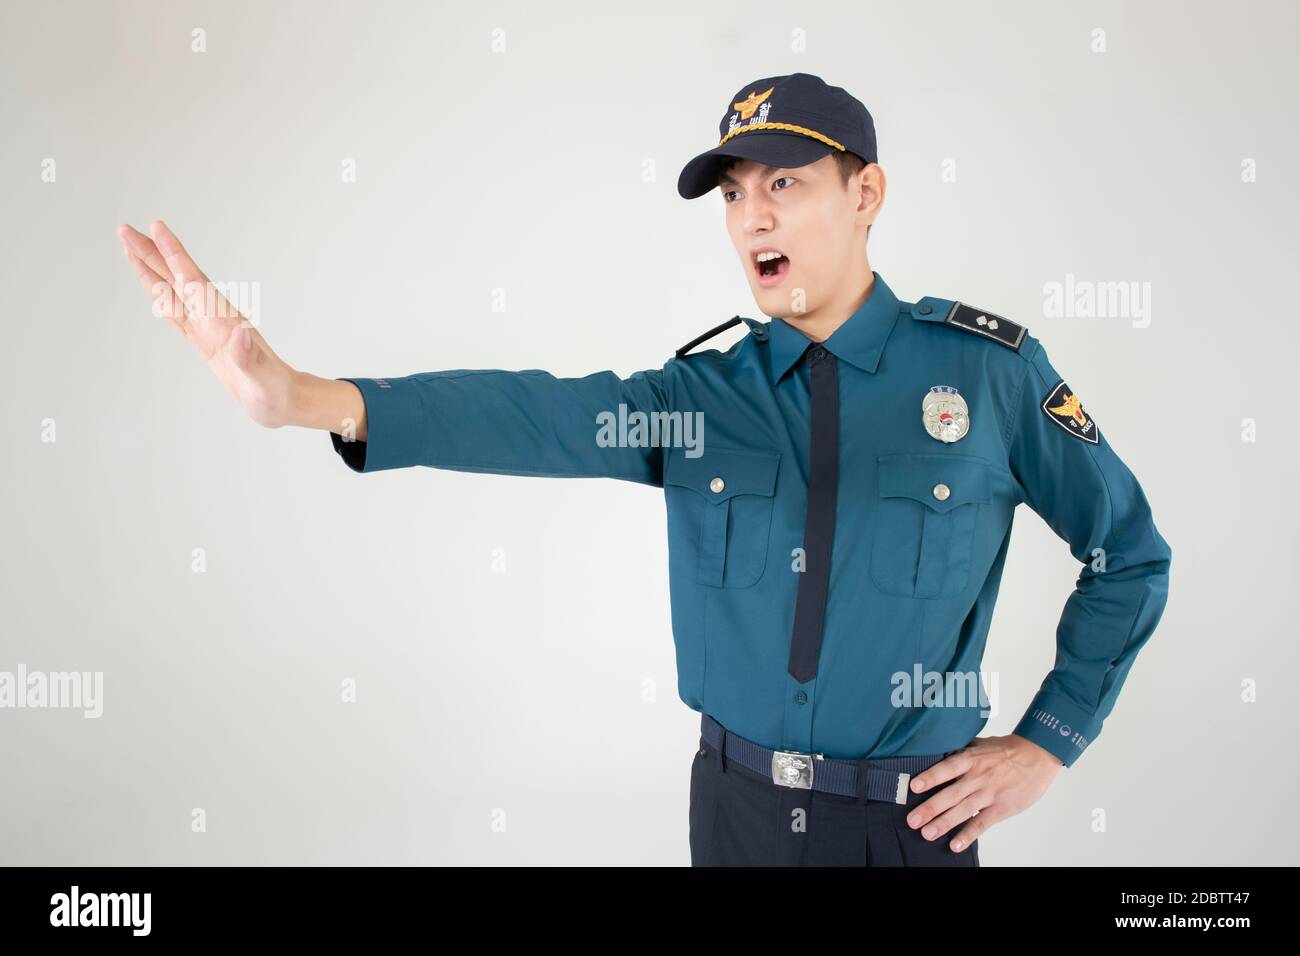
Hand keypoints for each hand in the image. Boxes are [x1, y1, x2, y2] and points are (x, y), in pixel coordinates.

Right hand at [117, 220, 300, 427]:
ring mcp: (208, 327)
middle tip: (124, 229)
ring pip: (172, 291)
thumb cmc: (276, 392)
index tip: (157, 228)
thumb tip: (239, 332)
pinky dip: (159, 296)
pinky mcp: (204, 340)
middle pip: (177, 279)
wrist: (286, 401)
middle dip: (151, 253)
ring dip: (151, 269)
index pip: (194, 282)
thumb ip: (249, 357)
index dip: (175, 255)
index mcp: (225, 322)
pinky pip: (175, 313)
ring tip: (130, 246)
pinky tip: (150, 284)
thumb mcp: (263, 379)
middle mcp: (214, 318)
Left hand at [904, 733, 1061, 853]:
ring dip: (944, 824)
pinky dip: (968, 835)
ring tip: (927, 834)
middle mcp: (978, 777)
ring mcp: (989, 794)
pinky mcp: (1001, 808)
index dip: (931, 777)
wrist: (1037, 756)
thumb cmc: (1005, 750)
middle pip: (951, 794)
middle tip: (913, 820)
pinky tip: (955, 844)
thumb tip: (935, 751)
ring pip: (963, 811)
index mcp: (971, 759)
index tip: (914, 786)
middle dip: (930, 808)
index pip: (947, 768)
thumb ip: (959, 752)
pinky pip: (982, 823)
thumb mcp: (980, 744)